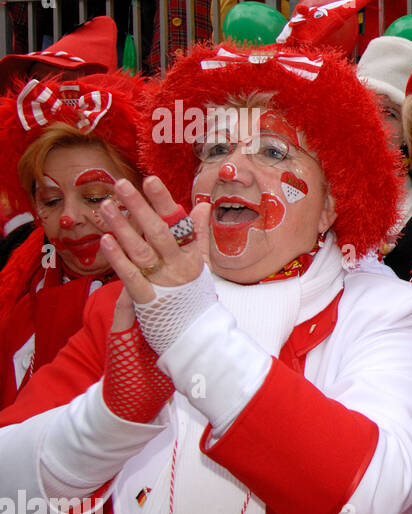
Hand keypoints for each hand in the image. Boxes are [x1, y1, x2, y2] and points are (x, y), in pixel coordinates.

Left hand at [99, 176, 209, 304]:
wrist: (197, 333)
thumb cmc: (196, 294)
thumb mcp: (203, 263)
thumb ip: (199, 233)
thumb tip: (202, 206)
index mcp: (192, 254)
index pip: (178, 222)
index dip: (163, 201)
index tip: (150, 180)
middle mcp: (178, 266)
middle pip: (158, 232)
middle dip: (139, 207)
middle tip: (121, 185)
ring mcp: (163, 282)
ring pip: (141, 250)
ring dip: (123, 227)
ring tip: (106, 206)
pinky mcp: (148, 299)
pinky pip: (132, 276)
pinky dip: (119, 258)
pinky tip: (106, 241)